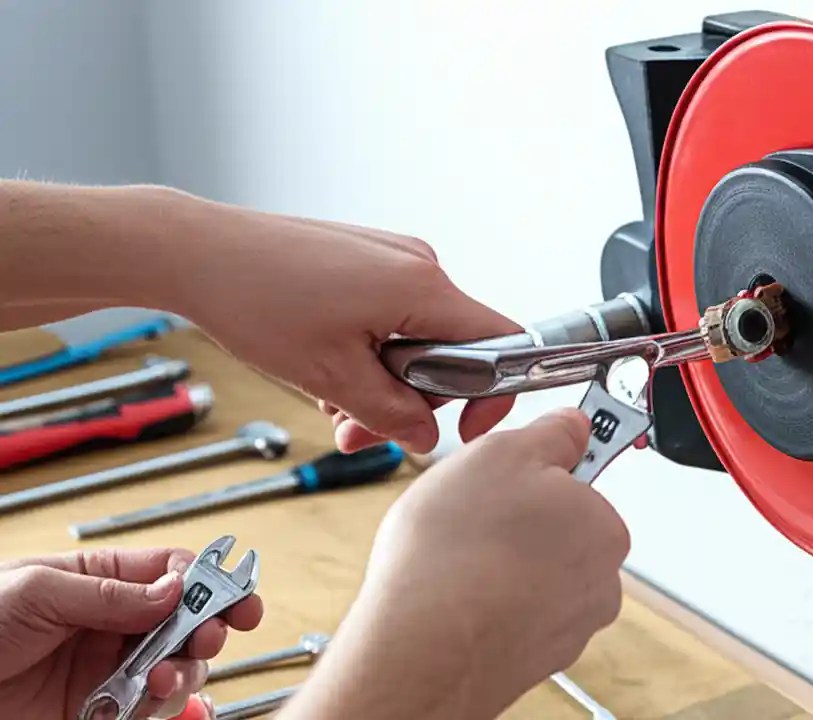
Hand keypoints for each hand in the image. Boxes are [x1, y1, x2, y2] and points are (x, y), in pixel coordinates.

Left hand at [0, 547, 262, 719]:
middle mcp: (111, 623)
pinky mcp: (101, 711)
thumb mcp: (35, 590)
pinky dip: (165, 706)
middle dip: (209, 627)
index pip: (171, 572)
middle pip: (187, 620)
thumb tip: (174, 590)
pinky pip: (151, 708)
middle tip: (212, 635)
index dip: (209, 580)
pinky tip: (159, 700)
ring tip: (163, 678)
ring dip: (184, 671)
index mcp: (98, 579)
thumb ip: (109, 591)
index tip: (233, 595)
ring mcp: (109, 669)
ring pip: (177, 666)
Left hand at [160, 192, 520, 453]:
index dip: (493, 394)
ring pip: (417, 338)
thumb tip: (427, 435)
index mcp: (422, 286)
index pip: (502, 343)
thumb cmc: (255, 298)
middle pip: (452, 349)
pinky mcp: (368, 259)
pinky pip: (393, 316)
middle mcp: (418, 264)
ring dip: (383, 381)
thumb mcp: (330, 377)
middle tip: (361, 430)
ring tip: (330, 401)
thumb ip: (392, 414)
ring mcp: (393, 258)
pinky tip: (327, 366)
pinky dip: (369, 352)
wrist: (197, 251)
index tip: (463, 427)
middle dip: (412, 399)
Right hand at [278, 409, 629, 719]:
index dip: (530, 477)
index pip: (577, 485)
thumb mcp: (503, 452)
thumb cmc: (458, 555)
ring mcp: (567, 628)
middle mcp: (599, 583)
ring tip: (454, 562)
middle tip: (469, 519)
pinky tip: (453, 598)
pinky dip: (486, 605)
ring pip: (531, 577)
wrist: (421, 651)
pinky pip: (510, 616)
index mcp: (605, 526)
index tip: (501, 481)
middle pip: (556, 533)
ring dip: (497, 566)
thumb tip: (573, 427)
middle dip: (515, 523)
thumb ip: (550, 433)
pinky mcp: (532, 662)